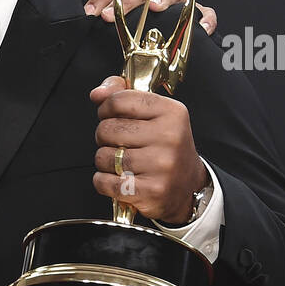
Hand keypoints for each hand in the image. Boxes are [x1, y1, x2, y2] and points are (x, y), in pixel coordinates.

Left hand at [90, 76, 207, 223]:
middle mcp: (169, 137)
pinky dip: (103, 182)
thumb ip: (124, 96)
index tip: (110, 115)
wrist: (187, 186)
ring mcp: (161, 165)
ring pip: (104, 156)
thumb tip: (97, 93)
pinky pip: (104, 182)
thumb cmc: (165, 147)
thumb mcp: (155, 114)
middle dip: (104, 137)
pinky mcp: (151, 191)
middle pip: (107, 129)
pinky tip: (118, 179)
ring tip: (121, 162)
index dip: (106, 108)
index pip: (119, 100)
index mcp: (172, 112)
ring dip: (105, 161)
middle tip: (119, 143)